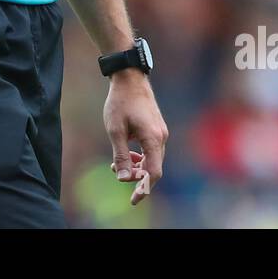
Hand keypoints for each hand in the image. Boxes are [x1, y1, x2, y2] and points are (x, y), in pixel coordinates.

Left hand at [103, 69, 168, 205]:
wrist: (130, 78)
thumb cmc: (120, 102)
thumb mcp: (115, 130)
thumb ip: (120, 156)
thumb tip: (122, 179)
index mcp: (153, 138)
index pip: (153, 172)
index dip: (143, 188)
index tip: (133, 200)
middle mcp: (161, 137)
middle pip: (153, 167)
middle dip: (136, 175)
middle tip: (116, 171)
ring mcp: (161, 132)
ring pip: (152, 158)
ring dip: (136, 165)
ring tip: (116, 162)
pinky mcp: (157, 128)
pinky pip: (151, 149)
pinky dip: (139, 155)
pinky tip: (125, 151)